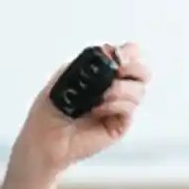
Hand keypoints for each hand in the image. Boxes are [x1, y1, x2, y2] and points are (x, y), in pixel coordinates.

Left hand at [12, 42, 150, 175]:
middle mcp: (113, 88)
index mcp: (102, 72)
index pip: (129, 55)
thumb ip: (88, 61)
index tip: (117, 56)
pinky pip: (129, 108)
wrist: (46, 136)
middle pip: (142, 72)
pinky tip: (98, 109)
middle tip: (117, 72)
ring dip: (119, 88)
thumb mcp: (65, 75)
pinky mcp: (120, 124)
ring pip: (138, 89)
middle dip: (132, 68)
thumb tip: (108, 52)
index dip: (128, 53)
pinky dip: (114, 105)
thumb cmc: (50, 110)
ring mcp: (118, 106)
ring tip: (99, 96)